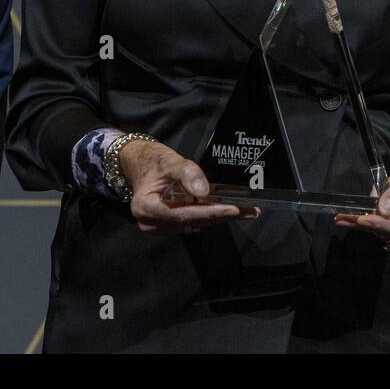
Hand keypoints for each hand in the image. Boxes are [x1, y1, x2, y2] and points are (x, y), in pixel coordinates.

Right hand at [120, 140, 258, 234]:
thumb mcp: (169, 160)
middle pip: (191, 222)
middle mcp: (151, 223)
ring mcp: (159, 228)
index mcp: (146, 208)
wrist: (140, 166)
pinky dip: (208, 215)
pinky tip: (224, 208)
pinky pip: (192, 223)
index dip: (210, 212)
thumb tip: (204, 190)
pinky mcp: (167, 227)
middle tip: (249, 211)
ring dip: (217, 216)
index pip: (184, 214)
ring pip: (194, 224)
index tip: (234, 209)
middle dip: (220, 215)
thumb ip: (186, 173)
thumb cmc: (153, 162)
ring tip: (243, 209)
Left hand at [333, 150, 389, 251]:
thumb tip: (384, 210)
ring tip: (345, 218)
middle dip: (373, 227)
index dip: (386, 226)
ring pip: (389, 237)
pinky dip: (368, 226)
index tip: (365, 220)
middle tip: (349, 218)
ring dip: (367, 228)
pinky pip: (385, 233)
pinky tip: (349, 220)